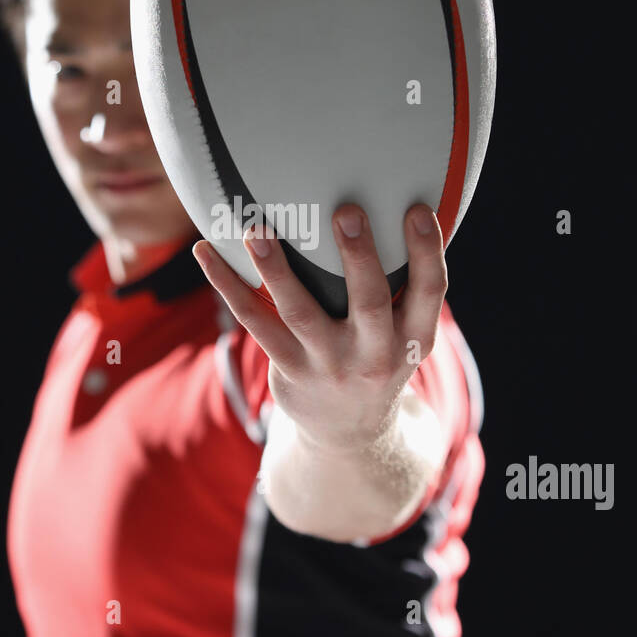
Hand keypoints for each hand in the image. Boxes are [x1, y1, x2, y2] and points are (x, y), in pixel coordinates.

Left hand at [192, 202, 447, 454]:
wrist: (349, 434)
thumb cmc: (377, 356)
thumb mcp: (405, 334)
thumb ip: (401, 286)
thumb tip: (389, 202)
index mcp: (413, 337)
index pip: (430, 291)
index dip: (427, 251)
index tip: (418, 209)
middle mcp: (375, 354)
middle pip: (369, 302)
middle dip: (359, 256)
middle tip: (346, 210)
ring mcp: (328, 364)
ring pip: (300, 312)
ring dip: (276, 269)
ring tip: (257, 229)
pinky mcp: (288, 368)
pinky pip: (254, 322)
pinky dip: (227, 285)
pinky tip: (205, 251)